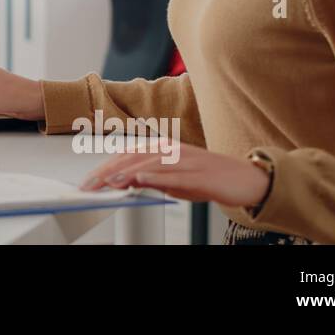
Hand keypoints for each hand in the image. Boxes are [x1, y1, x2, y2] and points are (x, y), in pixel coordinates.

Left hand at [80, 142, 270, 208]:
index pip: (127, 155)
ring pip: (150, 165)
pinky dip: (156, 177)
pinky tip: (140, 180)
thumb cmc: (209, 178)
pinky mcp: (200, 174)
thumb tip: (126, 182)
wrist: (247, 179)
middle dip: (107, 172)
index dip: (105, 167)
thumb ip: (152, 179)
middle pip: (133, 158)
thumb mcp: (175, 180)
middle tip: (89, 185)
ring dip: (126, 173)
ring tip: (107, 182)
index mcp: (164, 149)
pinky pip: (175, 175)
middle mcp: (173, 150)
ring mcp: (187, 161)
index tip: (88, 181)